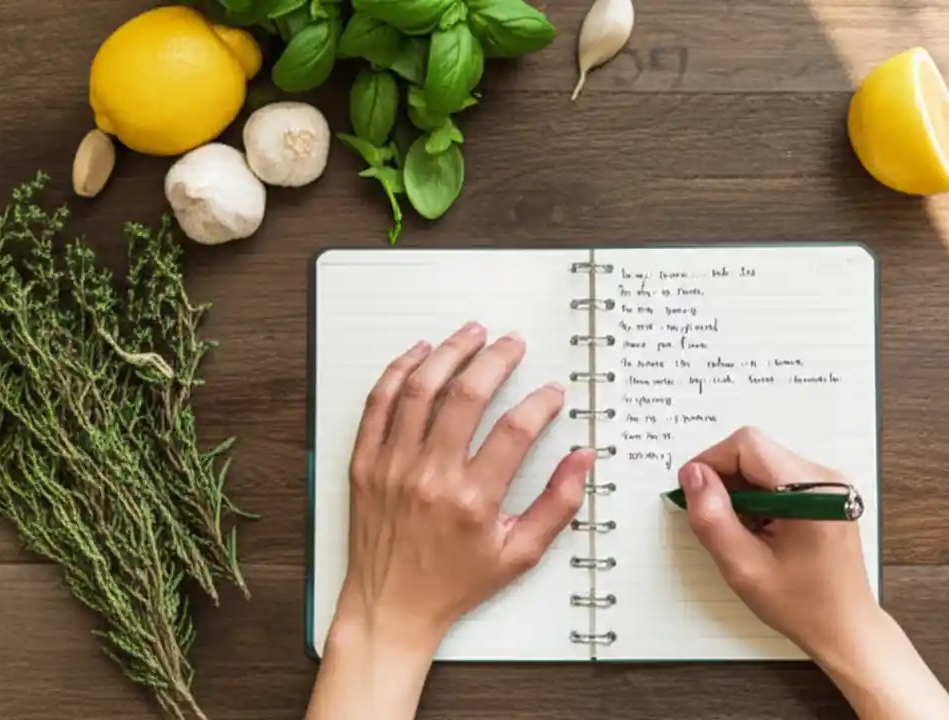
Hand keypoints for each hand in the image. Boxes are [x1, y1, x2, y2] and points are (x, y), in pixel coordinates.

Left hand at [336, 322, 593, 642]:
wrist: (391, 607)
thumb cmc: (454, 583)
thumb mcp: (519, 554)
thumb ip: (557, 504)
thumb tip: (583, 459)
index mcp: (473, 500)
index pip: (516, 430)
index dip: (540, 402)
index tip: (551, 392)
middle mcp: (431, 477)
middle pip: (467, 396)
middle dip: (496, 360)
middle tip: (513, 343)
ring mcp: (392, 467)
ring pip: (420, 390)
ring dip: (448, 353)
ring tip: (471, 334)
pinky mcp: (364, 464)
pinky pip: (378, 405)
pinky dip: (398, 372)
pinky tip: (420, 354)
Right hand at [679, 427, 948, 719]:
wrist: (845, 628)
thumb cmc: (801, 605)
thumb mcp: (744, 567)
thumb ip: (713, 517)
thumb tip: (692, 475)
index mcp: (811, 491)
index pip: (748, 445)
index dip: (711, 461)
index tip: (692, 492)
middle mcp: (826, 478)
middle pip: (756, 451)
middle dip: (726, 480)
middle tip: (715, 520)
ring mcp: (829, 484)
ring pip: (764, 463)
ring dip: (741, 491)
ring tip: (742, 532)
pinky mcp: (825, 494)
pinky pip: (779, 478)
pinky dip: (758, 498)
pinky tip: (759, 531)